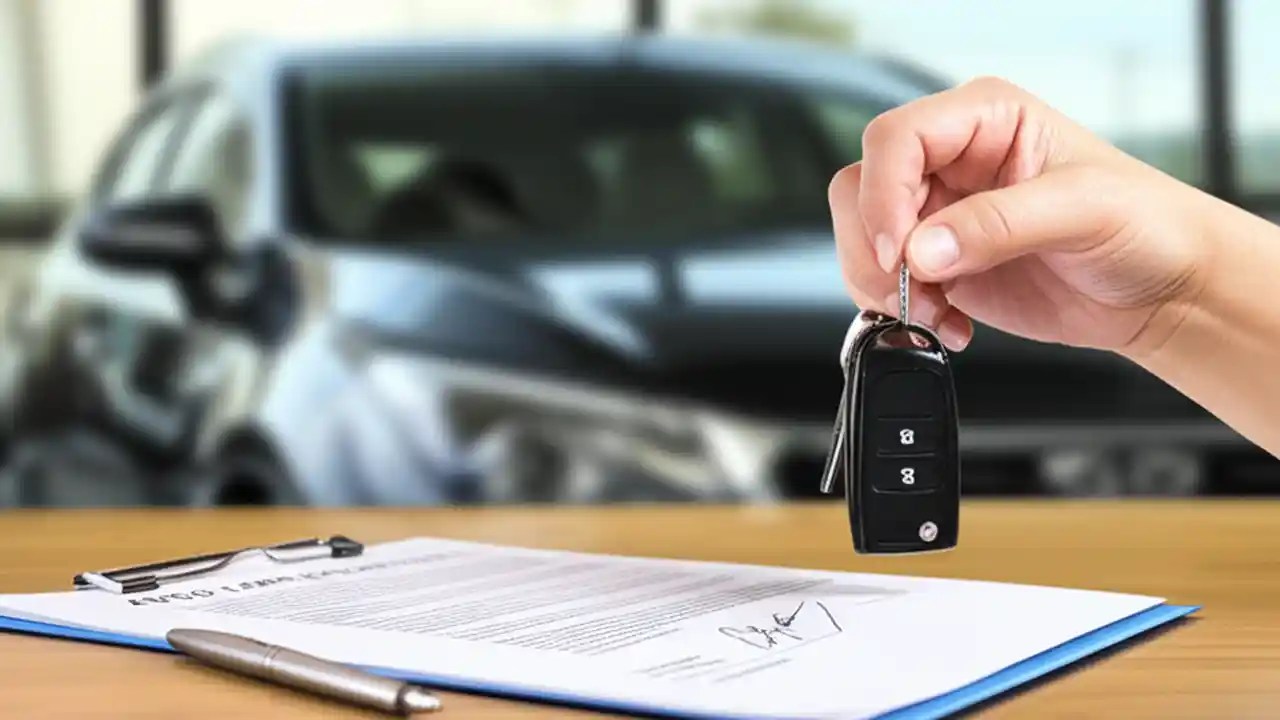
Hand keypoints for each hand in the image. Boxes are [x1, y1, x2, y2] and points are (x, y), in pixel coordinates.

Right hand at [829, 77, 1217, 355]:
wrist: (1161, 292)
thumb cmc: (1145, 226)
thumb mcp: (1083, 210)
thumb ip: (998, 224)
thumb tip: (923, 250)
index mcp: (985, 120)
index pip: (897, 138)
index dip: (884, 193)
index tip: (901, 250)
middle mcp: (952, 162)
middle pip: (862, 188)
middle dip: (874, 247)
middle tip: (910, 288)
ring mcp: (941, 216)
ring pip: (864, 240)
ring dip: (885, 286)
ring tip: (937, 313)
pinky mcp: (940, 266)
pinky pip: (886, 284)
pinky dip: (903, 313)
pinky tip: (950, 325)